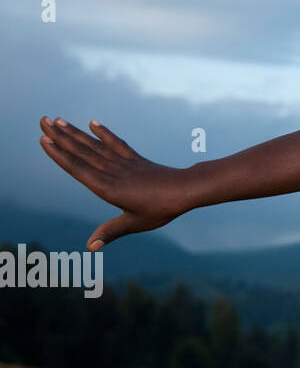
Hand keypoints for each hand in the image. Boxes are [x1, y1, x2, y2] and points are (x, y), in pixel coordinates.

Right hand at [38, 117, 192, 250]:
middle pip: (82, 152)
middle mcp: (113, 172)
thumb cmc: (162, 209)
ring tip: (58, 120)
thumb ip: (111, 232)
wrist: (188, 190)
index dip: (59, 154)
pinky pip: (117, 143)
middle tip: (43, 120)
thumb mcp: (135, 223)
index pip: (78, 168)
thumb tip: (89, 247)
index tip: (44, 139)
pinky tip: (92, 123)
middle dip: (60, 136)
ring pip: (95, 145)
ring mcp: (124, 163)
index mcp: (109, 188)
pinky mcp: (136, 160)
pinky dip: (104, 133)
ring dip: (75, 133)